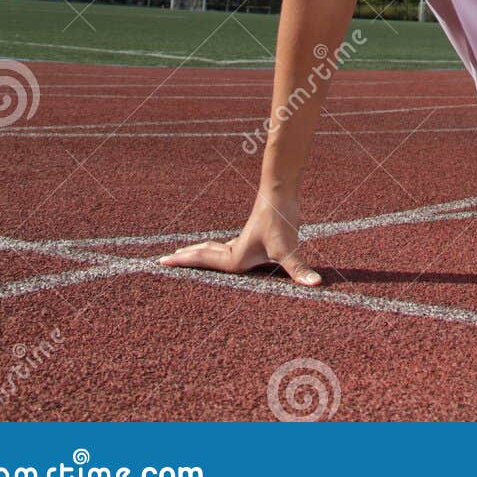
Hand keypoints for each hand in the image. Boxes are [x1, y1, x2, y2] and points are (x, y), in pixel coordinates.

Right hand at [158, 195, 321, 285]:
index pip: (203, 262)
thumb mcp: (289, 248)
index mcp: (236, 257)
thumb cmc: (282, 219)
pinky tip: (218, 250)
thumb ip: (299, 269)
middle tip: (162, 262)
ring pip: (213, 250)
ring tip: (183, 255)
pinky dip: (213, 250)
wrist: (282, 191)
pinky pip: (224, 247)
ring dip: (198, 254)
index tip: (160, 262)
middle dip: (184, 260)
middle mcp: (235, 251)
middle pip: (203, 256)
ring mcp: (241, 242)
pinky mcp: (251, 236)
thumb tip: (316, 285)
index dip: (183, 263)